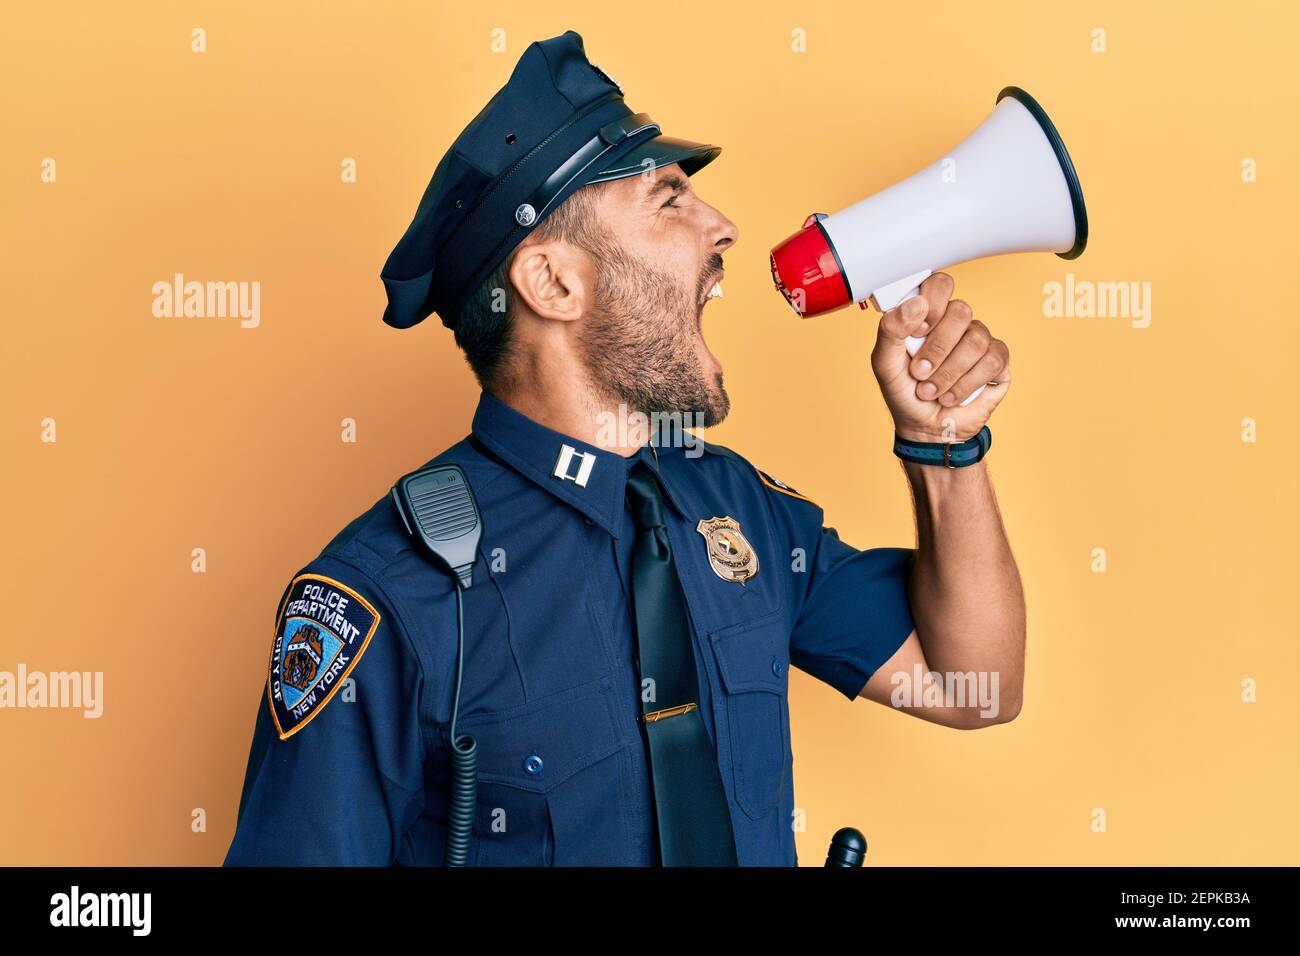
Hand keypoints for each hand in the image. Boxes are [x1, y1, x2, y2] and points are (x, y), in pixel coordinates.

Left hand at [869, 273, 1010, 442]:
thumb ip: (891, 329)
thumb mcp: (884, 363)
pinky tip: (952, 397)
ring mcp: (979, 340)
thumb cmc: (904, 392)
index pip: (940, 284)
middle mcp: (956, 323)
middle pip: (961, 311)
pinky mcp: (998, 361)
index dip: (932, 304)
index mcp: (928, 314)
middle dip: (937, 349)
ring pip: (976, 339)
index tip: (918, 330)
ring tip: (932, 391)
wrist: (924, 428)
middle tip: (919, 374)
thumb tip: (916, 303)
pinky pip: (992, 361)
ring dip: (948, 373)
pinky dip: (966, 384)